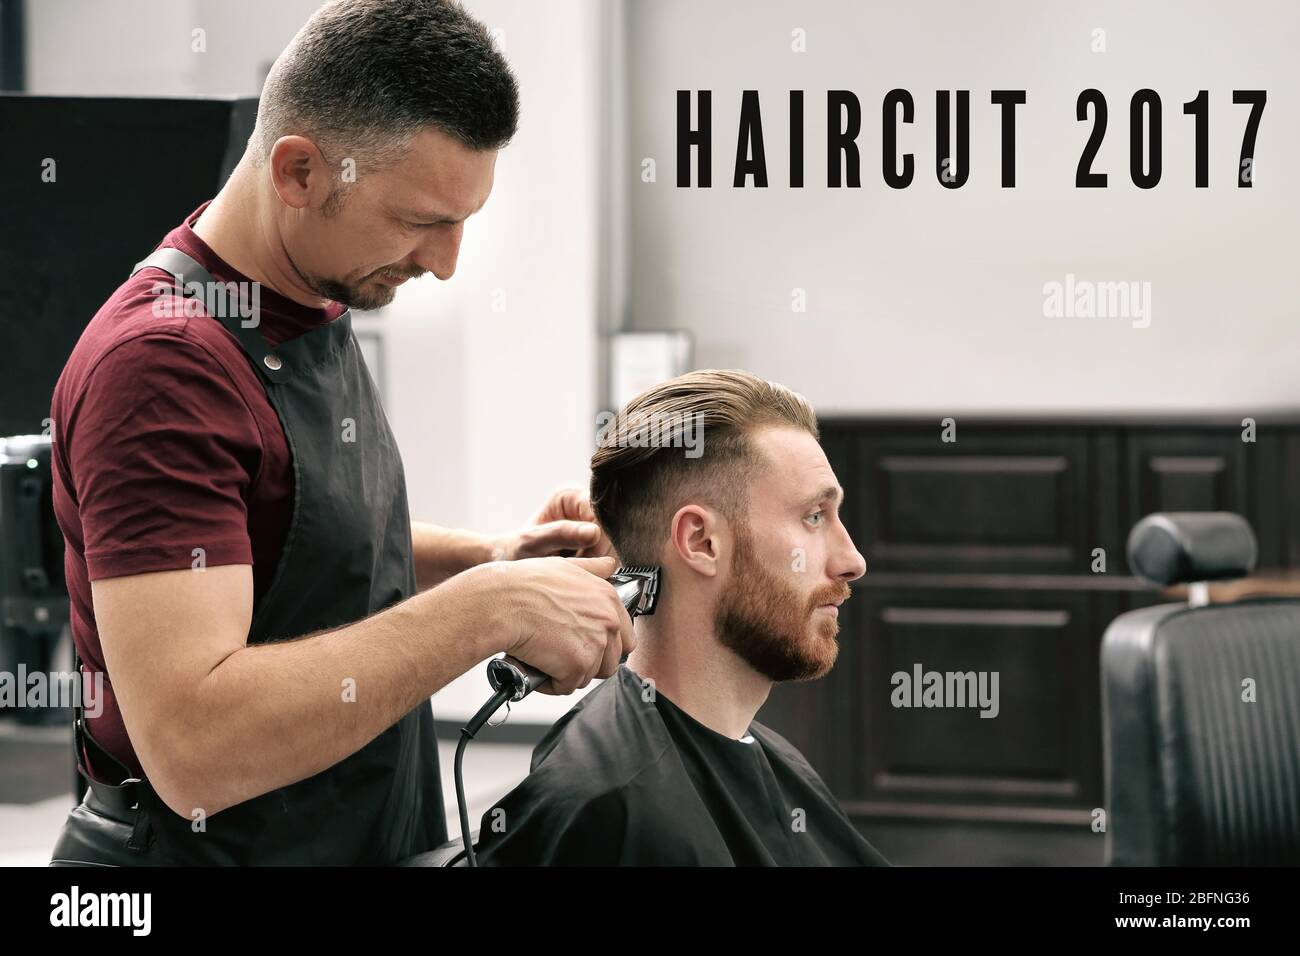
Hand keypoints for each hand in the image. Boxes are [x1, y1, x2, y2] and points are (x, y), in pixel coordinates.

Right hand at [473, 555, 634, 695]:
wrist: (500, 603)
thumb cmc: (523, 585)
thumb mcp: (564, 567)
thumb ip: (592, 569)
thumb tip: (608, 565)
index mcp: (608, 598)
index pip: (625, 637)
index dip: (604, 645)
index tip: (584, 645)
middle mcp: (608, 621)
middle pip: (610, 661)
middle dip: (587, 662)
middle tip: (560, 652)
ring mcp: (595, 644)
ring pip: (589, 675)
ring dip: (567, 672)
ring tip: (545, 655)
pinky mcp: (577, 666)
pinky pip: (567, 686)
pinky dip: (550, 682)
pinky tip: (536, 663)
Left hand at [492, 486, 616, 560]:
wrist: (511, 565)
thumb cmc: (515, 552)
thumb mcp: (533, 543)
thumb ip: (561, 535)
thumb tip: (594, 532)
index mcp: (570, 494)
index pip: (600, 516)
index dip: (597, 541)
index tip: (583, 561)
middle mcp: (585, 503)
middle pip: (610, 532)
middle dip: (597, 555)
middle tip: (575, 571)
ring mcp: (593, 522)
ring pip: (613, 546)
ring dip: (597, 565)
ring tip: (573, 572)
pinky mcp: (598, 541)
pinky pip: (609, 557)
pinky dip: (597, 570)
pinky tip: (580, 574)